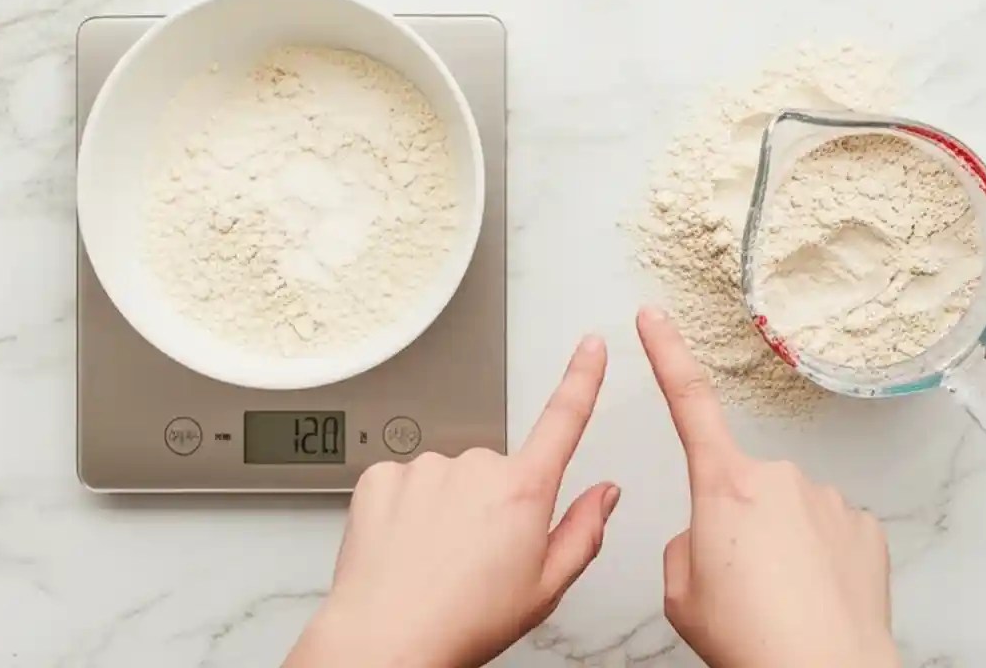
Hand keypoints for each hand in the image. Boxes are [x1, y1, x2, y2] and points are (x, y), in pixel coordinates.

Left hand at [285, 336, 618, 667]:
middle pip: (497, 471)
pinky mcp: (381, 475)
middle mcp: (476, 467)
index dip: (582, 378)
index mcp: (524, 491)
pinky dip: (407, 509)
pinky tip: (405, 546)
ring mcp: (426, 467)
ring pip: (449, 478)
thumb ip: (584, 531)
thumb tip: (605, 493)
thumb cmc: (464, 622)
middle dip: (492, 502)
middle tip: (477, 557)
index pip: (564, 419)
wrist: (386, 640)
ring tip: (436, 559)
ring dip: (447, 507)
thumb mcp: (546, 588)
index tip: (591, 347)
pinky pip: (406, 482)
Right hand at [637, 308, 898, 667]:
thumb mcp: (681, 591)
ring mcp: (827, 499)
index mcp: (723, 486)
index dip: (666, 353)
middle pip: (741, 485)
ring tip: (780, 598)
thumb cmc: (751, 640)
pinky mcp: (864, 525)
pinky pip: (828, 530)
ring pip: (788, 512)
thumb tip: (711, 535)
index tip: (654, 317)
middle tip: (740, 581)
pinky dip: (819, 558)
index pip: (687, 402)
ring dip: (780, 544)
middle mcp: (778, 479)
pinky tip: (814, 594)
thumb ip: (686, 543)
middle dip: (736, 522)